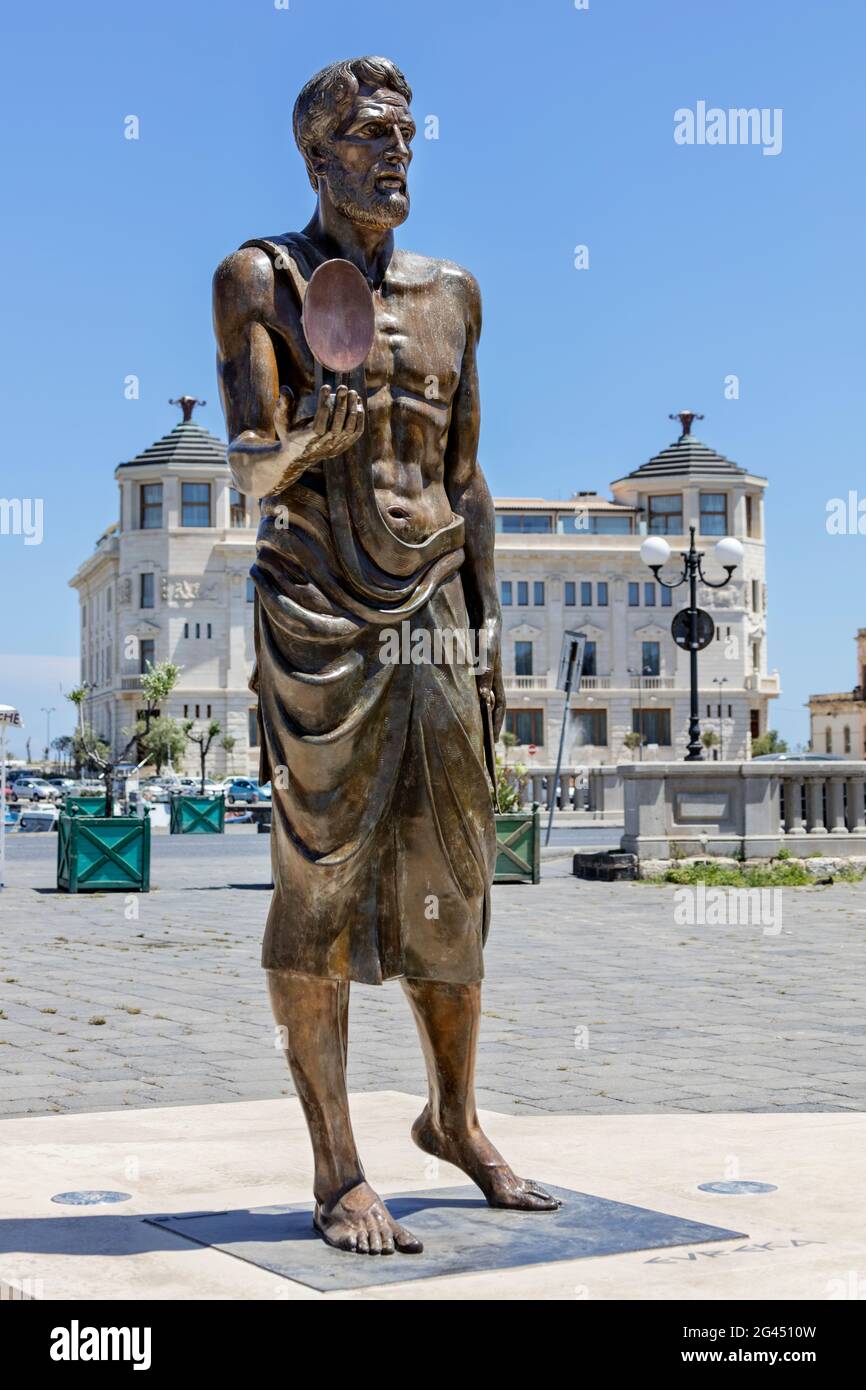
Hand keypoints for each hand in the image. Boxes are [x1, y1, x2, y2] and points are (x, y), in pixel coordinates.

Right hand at [274, 383, 364, 468]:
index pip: (320, 420)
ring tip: (353, 393)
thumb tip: (285, 388)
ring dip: (352, 409)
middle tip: (343, 387)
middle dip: (342, 403)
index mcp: (308, 439)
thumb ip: (282, 405)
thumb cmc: (288, 434)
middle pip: (337, 424)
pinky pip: (355, 433)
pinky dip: (359, 419)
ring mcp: (335, 447)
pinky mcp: (343, 447)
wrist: (298, 457)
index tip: (326, 386)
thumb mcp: (280, 421)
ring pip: (349, 428)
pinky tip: (359, 404)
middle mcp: (324, 445)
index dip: (324, 403)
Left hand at [475, 618, 504, 739]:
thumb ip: (485, 671)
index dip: (496, 724)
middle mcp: (490, 679)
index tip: (492, 742)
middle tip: (478, 744)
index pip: (499, 707)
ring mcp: (481, 674)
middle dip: (486, 725)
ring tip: (465, 730)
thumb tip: (484, 696)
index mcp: (496, 679)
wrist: (486, 616)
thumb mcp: (487, 651)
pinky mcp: (471, 668)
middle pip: (490, 707)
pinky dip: (464, 699)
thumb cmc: (487, 633)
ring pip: (478, 699)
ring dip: (474, 714)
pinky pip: (468, 689)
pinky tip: (453, 706)